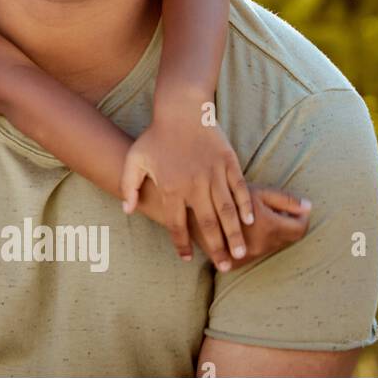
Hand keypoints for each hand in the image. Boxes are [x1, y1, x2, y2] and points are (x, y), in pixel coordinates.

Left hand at [122, 109, 251, 270]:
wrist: (181, 109)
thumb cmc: (156, 135)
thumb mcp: (134, 159)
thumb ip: (128, 186)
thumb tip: (127, 211)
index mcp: (170, 188)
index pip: (177, 224)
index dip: (182, 244)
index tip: (187, 258)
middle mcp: (194, 186)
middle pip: (207, 225)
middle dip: (216, 249)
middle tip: (225, 267)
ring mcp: (214, 175)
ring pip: (227, 212)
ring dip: (235, 234)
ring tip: (242, 253)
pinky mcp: (229, 164)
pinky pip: (240, 190)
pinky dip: (246, 206)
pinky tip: (251, 221)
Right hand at [189, 185, 310, 268]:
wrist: (190, 211)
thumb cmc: (226, 194)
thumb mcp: (256, 192)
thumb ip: (285, 200)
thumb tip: (309, 207)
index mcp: (270, 228)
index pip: (300, 229)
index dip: (301, 218)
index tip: (296, 210)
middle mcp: (262, 247)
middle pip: (287, 239)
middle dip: (285, 224)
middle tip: (275, 210)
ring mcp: (249, 258)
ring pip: (272, 247)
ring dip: (271, 234)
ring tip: (259, 218)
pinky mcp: (236, 264)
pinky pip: (256, 254)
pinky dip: (257, 243)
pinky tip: (247, 229)